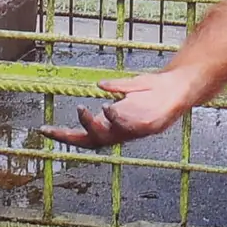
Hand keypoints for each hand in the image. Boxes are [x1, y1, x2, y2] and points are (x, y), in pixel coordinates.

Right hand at [37, 71, 199, 146]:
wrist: (183, 87)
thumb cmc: (159, 90)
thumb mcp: (133, 87)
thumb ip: (117, 87)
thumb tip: (99, 85)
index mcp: (115, 125)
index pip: (84, 135)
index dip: (64, 135)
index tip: (43, 129)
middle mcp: (122, 131)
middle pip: (90, 141)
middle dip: (69, 137)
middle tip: (50, 130)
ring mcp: (135, 130)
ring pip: (107, 136)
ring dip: (92, 125)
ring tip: (82, 110)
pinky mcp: (150, 125)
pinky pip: (130, 126)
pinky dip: (117, 119)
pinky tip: (107, 108)